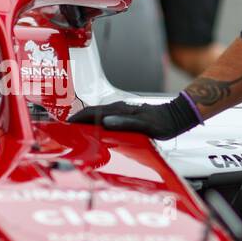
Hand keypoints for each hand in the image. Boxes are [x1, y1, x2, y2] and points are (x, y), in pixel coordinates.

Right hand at [69, 93, 200, 138]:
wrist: (175, 117)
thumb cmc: (162, 123)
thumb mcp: (145, 125)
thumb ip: (125, 123)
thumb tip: (105, 122)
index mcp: (119, 110)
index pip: (92, 112)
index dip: (78, 118)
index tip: (66, 125)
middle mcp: (117, 108)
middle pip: (92, 113)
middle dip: (78, 120)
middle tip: (66, 130)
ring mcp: (121, 111)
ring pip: (97, 116)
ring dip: (85, 122)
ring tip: (76, 132)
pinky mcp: (125, 115)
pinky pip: (104, 118)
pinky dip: (95, 124)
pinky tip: (94, 131)